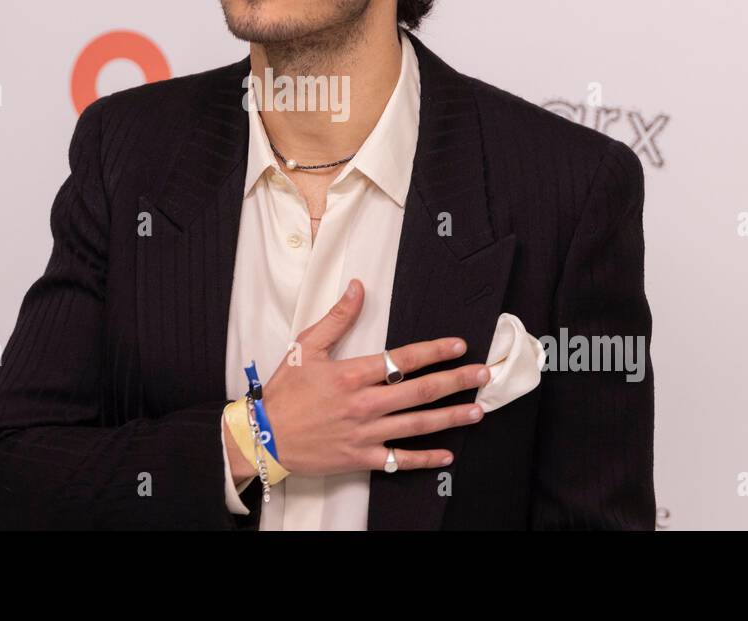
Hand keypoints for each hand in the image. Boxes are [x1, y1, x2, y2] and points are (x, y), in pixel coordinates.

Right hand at [255, 278, 488, 476]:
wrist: (264, 436)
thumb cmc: (285, 391)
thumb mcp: (305, 347)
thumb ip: (337, 318)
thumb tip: (357, 288)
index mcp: (352, 375)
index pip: (402, 359)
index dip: (434, 351)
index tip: (458, 346)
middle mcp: (363, 404)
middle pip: (419, 391)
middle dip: (456, 382)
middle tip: (483, 375)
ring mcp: (364, 433)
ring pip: (417, 425)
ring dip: (450, 418)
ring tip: (477, 411)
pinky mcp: (360, 457)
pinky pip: (398, 460)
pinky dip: (424, 460)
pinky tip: (446, 456)